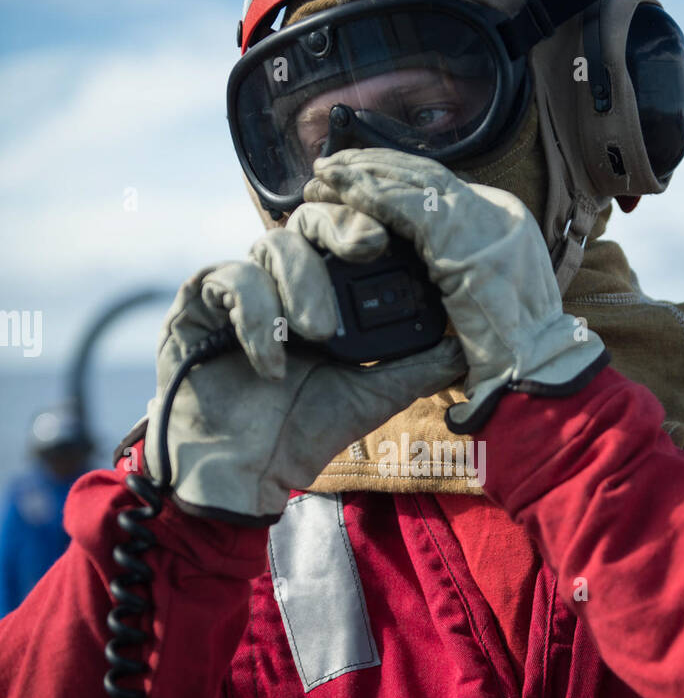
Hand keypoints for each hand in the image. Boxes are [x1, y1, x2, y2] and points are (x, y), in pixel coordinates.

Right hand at [141, 201, 466, 523]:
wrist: (242, 476)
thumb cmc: (302, 435)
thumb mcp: (373, 396)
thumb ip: (418, 367)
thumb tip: (471, 344)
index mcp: (324, 296)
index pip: (348, 238)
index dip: (370, 226)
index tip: (399, 237)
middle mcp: (282, 285)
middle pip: (310, 221)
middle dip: (342, 227)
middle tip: (369, 246)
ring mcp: (240, 291)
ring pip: (272, 247)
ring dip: (301, 284)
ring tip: (316, 334)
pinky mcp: (198, 304)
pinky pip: (228, 279)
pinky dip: (255, 314)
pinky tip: (270, 361)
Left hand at [304, 149, 608, 431]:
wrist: (539, 370)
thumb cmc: (519, 358)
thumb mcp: (490, 310)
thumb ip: (462, 286)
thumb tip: (436, 284)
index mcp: (506, 226)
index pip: (445, 191)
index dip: (400, 182)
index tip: (364, 186)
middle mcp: (497, 210)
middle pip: (426, 175)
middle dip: (376, 168)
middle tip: (332, 169)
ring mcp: (481, 216)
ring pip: (411, 178)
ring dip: (362, 171)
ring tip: (324, 170)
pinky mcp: (458, 232)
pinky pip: (399, 201)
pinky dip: (364, 191)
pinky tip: (335, 185)